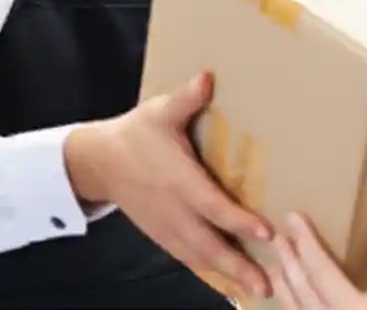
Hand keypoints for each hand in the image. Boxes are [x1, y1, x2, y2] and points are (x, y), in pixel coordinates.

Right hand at [64, 72, 273, 298]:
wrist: (99, 162)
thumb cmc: (135, 135)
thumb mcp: (159, 111)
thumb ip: (186, 98)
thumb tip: (208, 78)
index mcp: (178, 180)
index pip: (211, 204)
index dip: (238, 220)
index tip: (264, 231)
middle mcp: (174, 210)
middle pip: (209, 244)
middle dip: (238, 266)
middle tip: (267, 284)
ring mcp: (167, 227)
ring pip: (200, 257)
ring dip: (228, 276)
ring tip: (256, 291)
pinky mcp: (162, 235)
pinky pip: (189, 258)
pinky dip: (210, 272)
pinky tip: (230, 283)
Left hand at [268, 211, 366, 309]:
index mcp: (348, 306)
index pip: (318, 267)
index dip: (304, 241)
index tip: (292, 218)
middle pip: (299, 286)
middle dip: (288, 259)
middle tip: (278, 235)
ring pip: (294, 307)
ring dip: (283, 282)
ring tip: (276, 263)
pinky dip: (290, 306)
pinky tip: (288, 299)